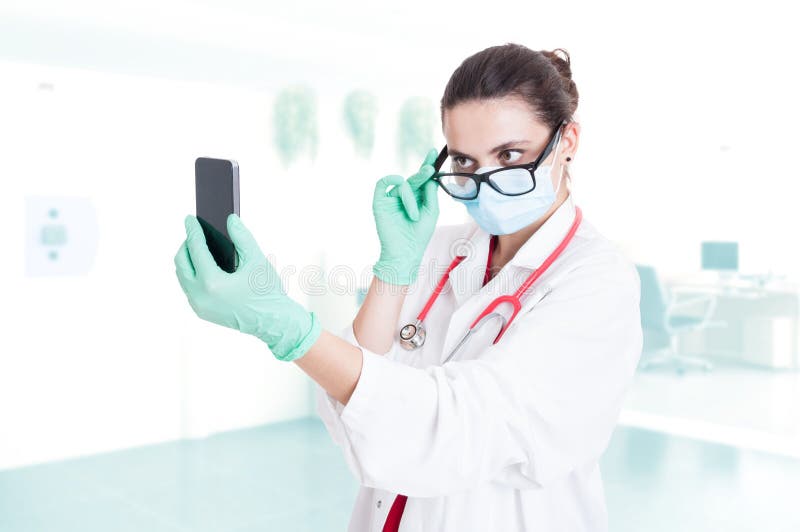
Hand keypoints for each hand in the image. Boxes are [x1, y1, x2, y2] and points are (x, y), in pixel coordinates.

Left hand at [174, 213, 320, 361]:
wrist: (273, 322)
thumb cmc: (267, 293)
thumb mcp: (257, 260)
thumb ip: (242, 237)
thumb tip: (230, 219)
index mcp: (212, 283)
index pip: (196, 250)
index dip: (193, 231)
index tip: (190, 218)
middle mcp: (200, 296)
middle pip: (182, 262)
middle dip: (187, 244)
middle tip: (195, 231)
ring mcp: (199, 306)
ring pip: (182, 275)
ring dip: (188, 259)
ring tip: (199, 245)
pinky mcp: (201, 311)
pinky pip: (189, 287)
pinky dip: (192, 273)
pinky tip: (203, 263)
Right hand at [372, 148, 439, 284]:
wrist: (405, 252)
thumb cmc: (419, 235)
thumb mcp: (431, 212)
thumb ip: (430, 193)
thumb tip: (430, 176)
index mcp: (418, 197)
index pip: (423, 178)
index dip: (427, 165)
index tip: (434, 152)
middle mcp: (405, 195)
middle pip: (414, 178)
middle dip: (423, 173)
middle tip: (429, 169)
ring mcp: (392, 198)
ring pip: (403, 184)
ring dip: (410, 198)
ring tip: (414, 216)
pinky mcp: (380, 202)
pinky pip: (383, 183)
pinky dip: (391, 180)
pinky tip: (400, 184)